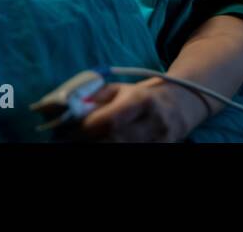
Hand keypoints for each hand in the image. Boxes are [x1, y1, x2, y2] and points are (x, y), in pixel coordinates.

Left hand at [31, 75, 208, 141]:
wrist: (179, 106)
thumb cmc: (142, 95)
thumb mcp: (119, 89)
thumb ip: (93, 97)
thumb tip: (62, 106)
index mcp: (142, 101)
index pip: (110, 121)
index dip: (84, 128)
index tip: (63, 130)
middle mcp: (153, 124)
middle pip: (114, 141)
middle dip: (86, 142)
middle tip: (64, 139)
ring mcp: (159, 142)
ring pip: (122, 151)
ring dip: (95, 148)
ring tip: (77, 143)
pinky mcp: (160, 152)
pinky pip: (132, 155)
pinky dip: (110, 151)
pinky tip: (98, 145)